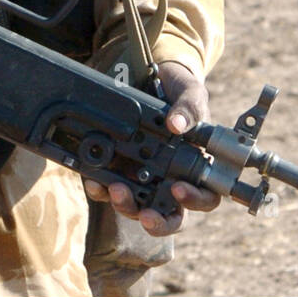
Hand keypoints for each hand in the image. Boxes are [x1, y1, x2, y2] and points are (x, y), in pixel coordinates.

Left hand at [82, 61, 220, 234]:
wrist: (151, 75)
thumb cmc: (179, 91)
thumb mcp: (190, 92)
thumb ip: (189, 108)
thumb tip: (177, 125)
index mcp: (195, 166)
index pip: (204, 196)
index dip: (194, 200)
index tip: (178, 189)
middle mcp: (170, 177)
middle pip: (168, 214)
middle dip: (156, 220)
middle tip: (146, 214)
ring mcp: (144, 176)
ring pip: (137, 206)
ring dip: (126, 204)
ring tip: (115, 190)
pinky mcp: (119, 168)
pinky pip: (110, 186)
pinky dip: (101, 188)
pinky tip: (93, 179)